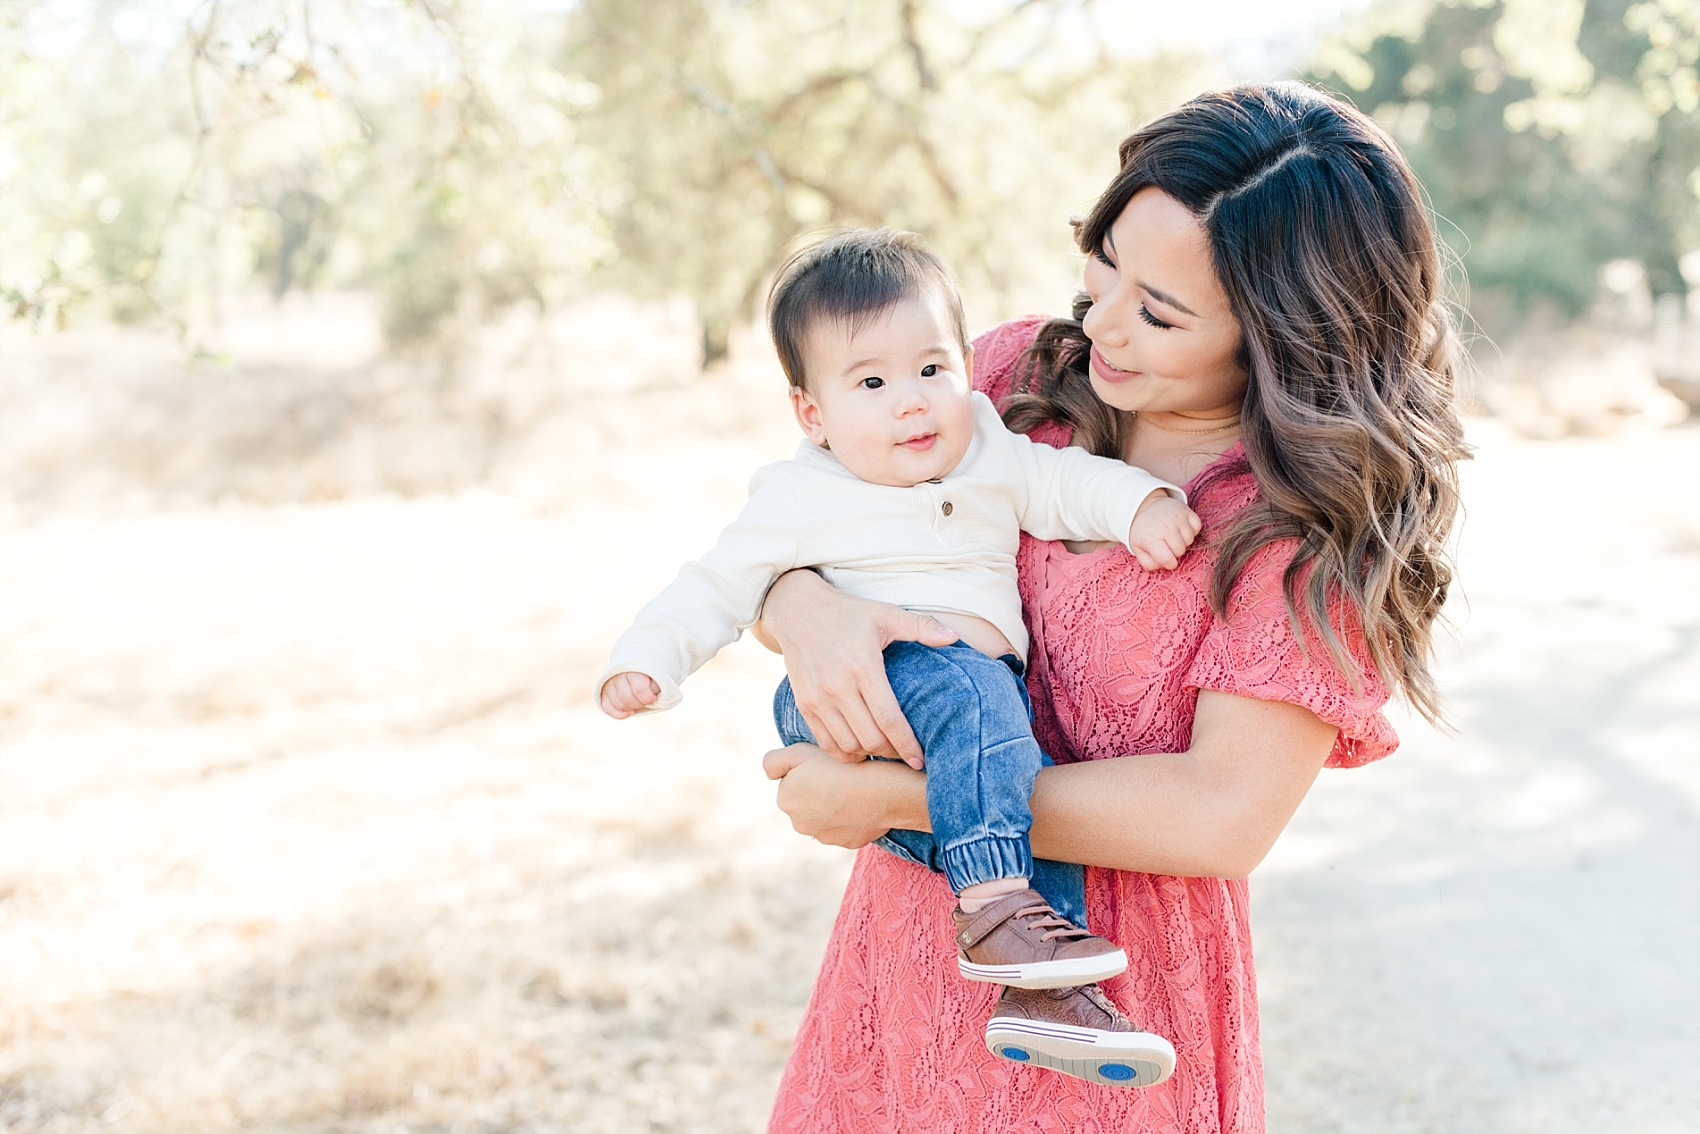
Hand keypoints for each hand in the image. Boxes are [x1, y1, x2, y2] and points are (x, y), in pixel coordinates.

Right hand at [599, 671, 659, 717]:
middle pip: (627, 699)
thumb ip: (657, 684)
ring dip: (631, 707)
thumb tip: (651, 696)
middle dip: (640, 703)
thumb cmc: (650, 671)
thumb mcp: (658, 674)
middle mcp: (618, 674)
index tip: (653, 697)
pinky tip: (630, 712)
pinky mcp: (603, 690)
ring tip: (639, 702)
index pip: (639, 689)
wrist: (637, 664)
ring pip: (618, 704)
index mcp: (633, 668)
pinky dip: (619, 713)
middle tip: (646, 699)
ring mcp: (609, 683)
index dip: (648, 698)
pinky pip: (607, 707)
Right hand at [759, 570, 957, 767]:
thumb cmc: (848, 613)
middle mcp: (837, 686)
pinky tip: (860, 750)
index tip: (920, 759)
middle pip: (870, 738)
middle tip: (907, 754)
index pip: (888, 718)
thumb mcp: (885, 613)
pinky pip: (825, 743)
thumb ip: (920, 626)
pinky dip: (845, 754)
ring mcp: (817, 698)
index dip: (907, 744)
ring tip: (886, 750)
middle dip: (893, 752)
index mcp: (862, 666)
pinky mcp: (804, 704)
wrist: (798, 611)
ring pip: (848, 745)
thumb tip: (954, 637)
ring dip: (870, 754)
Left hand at [763, 743, 926, 848]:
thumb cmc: (842, 767)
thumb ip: (773, 761)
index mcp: (786, 800)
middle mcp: (800, 824)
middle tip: (839, 777)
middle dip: (819, 791)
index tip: (825, 766)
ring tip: (852, 789)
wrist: (883, 791)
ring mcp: (824, 837)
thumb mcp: (800, 752)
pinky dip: (852, 817)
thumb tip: (769, 774)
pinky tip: (862, 804)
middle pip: (808, 801)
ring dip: (834, 806)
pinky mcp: (847, 844)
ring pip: (826, 816)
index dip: (809, 771)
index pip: (792, 782)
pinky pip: (846, 827)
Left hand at [1128, 491, 1201, 570]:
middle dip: (1175, 551)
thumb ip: (1148, 562)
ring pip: (1190, 540)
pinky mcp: (1186, 510)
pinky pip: (1197, 527)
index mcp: (1151, 538)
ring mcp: (1177, 518)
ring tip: (1172, 535)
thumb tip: (1162, 567)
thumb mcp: (1137, 548)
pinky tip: (1181, 528)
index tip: (1167, 560)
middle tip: (1167, 544)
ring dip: (1183, 540)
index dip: (1169, 563)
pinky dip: (1192, 530)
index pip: (1168, 559)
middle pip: (1180, 550)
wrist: (1145, 506)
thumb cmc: (1143, 531)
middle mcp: (1165, 527)